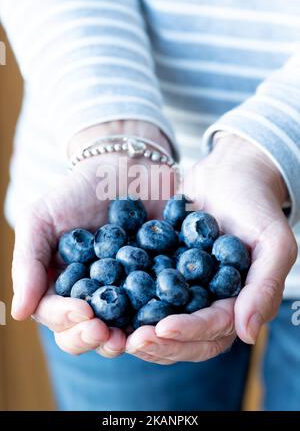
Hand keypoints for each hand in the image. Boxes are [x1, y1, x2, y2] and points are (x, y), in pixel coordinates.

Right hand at [11, 121, 174, 356]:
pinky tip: (165, 316)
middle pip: (87, 332)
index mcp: (61, 286)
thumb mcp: (42, 218)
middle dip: (94, 337)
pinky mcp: (158, 283)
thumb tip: (18, 313)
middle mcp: (93, 296)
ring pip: (123, 328)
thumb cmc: (77, 192)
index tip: (83, 314)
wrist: (125, 167)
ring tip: (133, 336)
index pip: (57, 316)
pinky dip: (160, 315)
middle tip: (105, 332)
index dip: (67, 321)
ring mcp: (126, 293)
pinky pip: (159, 306)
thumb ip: (28, 262)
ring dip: (126, 337)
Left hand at [127, 133, 296, 363]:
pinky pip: (145, 293)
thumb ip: (265, 286)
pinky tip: (106, 299)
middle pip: (185, 337)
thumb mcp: (273, 242)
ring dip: (140, 329)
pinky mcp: (165, 272)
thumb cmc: (258, 205)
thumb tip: (248, 333)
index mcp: (238, 303)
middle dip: (159, 342)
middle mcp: (209, 302)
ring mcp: (186, 289)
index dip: (189, 332)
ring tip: (113, 330)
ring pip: (162, 321)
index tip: (162, 329)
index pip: (213, 329)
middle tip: (131, 340)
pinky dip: (128, 301)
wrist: (230, 173)